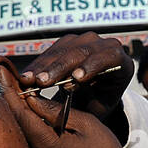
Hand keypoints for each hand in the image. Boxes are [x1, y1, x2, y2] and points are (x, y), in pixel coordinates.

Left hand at [2, 77, 131, 147]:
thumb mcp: (86, 124)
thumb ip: (55, 111)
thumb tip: (30, 98)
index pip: (22, 115)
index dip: (10, 91)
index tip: (2, 71)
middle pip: (13, 126)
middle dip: (6, 98)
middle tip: (0, 74)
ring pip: (15, 138)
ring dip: (11, 113)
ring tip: (7, 89)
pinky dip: (20, 129)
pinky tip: (20, 112)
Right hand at [18, 32, 133, 119]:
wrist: (94, 94)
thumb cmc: (99, 103)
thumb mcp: (99, 106)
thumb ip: (88, 101)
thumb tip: (67, 96)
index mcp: (121, 61)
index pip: (108, 57)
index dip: (92, 65)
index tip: (76, 78)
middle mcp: (104, 45)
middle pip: (82, 52)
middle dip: (59, 67)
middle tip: (42, 82)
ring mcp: (85, 41)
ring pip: (63, 50)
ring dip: (44, 66)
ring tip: (28, 80)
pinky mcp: (68, 42)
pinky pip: (52, 51)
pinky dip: (38, 65)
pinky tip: (27, 76)